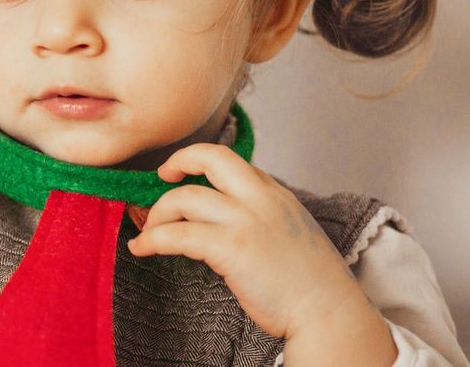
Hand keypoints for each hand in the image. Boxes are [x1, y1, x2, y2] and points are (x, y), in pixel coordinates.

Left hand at [126, 143, 373, 341]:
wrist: (329, 312)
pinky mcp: (231, 247)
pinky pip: (178, 234)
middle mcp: (260, 198)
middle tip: (162, 177)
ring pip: (184, 197)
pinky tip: (141, 248)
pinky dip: (152, 239)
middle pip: (210, 157)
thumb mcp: (290, 229)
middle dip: (179, 159)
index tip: (183, 173)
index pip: (230, 162)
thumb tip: (223, 214)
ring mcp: (246, 221)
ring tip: (149, 233)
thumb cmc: (310, 281)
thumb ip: (261, 213)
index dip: (200, 163)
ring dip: (157, 215)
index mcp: (274, 193)